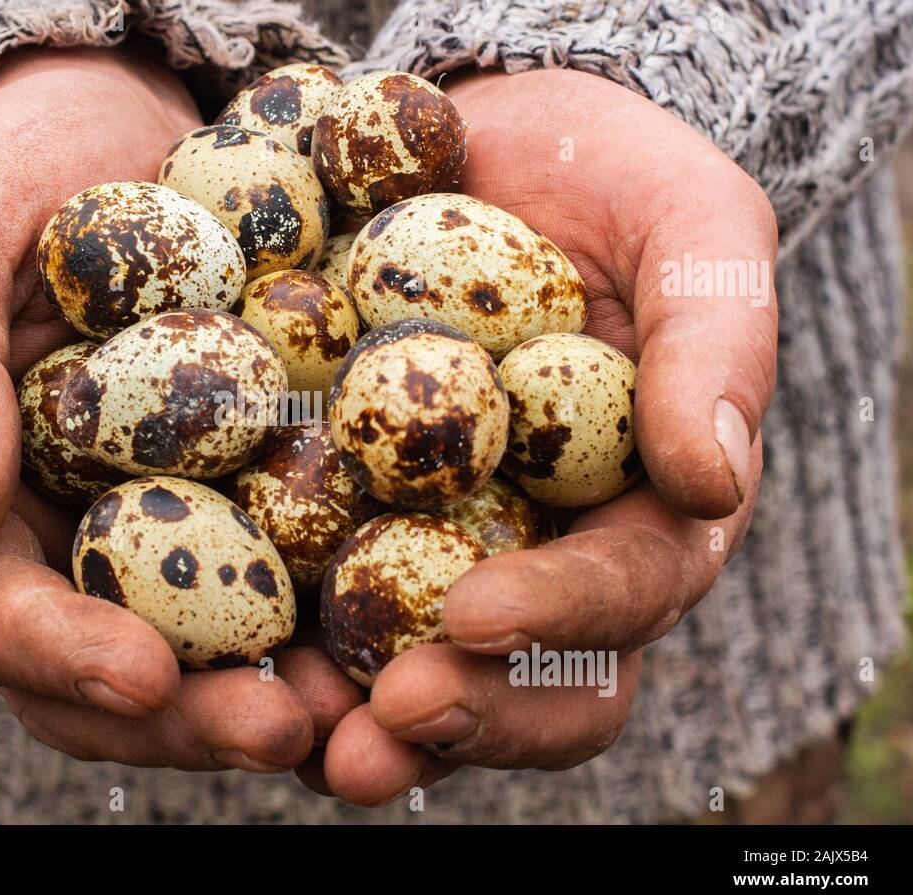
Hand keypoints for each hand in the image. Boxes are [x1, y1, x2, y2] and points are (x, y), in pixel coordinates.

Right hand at [0, 46, 357, 772]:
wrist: (106, 133)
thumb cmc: (4, 176)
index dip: (58, 655)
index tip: (147, 675)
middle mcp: (34, 542)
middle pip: (89, 672)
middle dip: (180, 716)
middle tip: (279, 726)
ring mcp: (130, 530)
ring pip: (182, 652)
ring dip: (258, 694)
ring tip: (353, 708)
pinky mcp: (218, 502)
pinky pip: (261, 578)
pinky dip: (314, 622)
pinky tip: (382, 634)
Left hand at [318, 68, 775, 803]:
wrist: (477, 140)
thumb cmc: (606, 175)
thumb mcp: (685, 221)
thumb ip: (715, 336)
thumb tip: (711, 480)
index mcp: (636, 508)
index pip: (623, 594)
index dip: (559, 620)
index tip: (477, 618)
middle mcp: (533, 551)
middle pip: (513, 677)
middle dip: (454, 718)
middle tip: (375, 737)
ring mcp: (426, 539)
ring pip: (400, 665)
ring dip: (344, 715)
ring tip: (282, 731)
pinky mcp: (329, 509)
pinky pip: (296, 587)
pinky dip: (259, 631)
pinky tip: (198, 653)